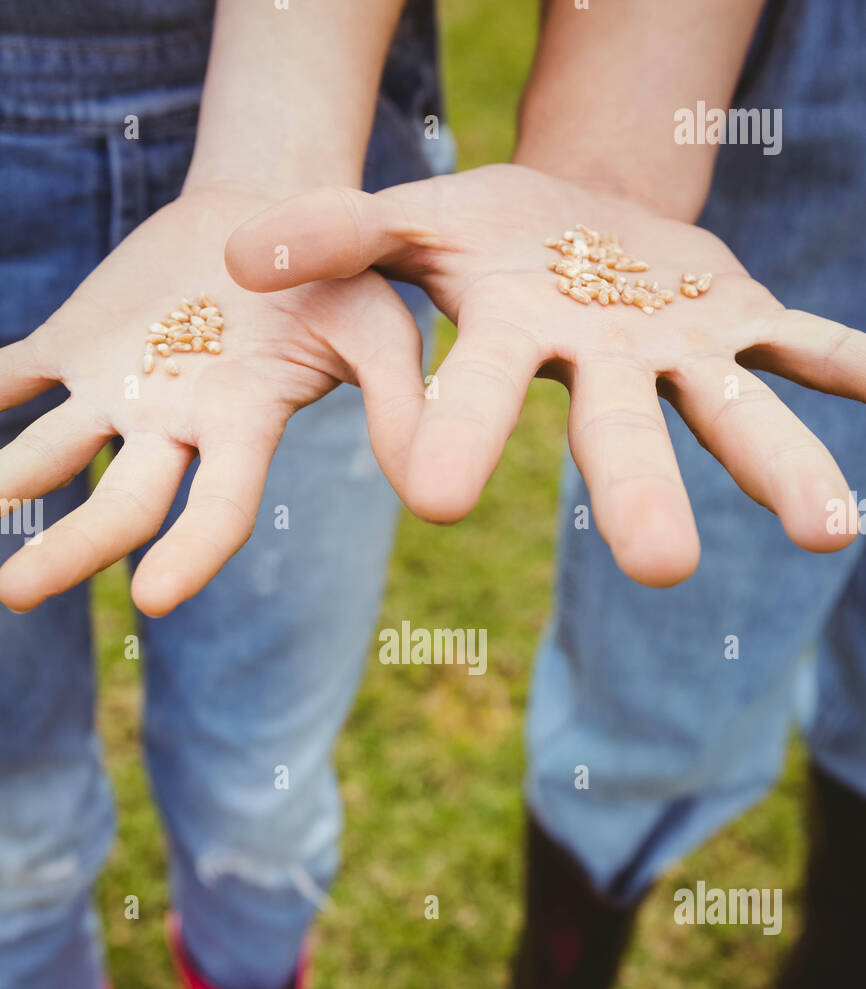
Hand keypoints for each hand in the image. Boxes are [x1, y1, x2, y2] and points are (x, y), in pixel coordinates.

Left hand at [0, 182, 424, 614]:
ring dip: (5, 487)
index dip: (191, 552)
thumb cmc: (339, 278)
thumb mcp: (378, 330)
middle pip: (118, 507)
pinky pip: (9, 376)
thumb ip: (398, 403)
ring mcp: (119, 389)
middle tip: (14, 594)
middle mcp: (174, 427)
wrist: (272, 215)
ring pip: (52, 456)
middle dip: (68, 550)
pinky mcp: (74, 343)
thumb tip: (439, 499)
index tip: (150, 601)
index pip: (219, 507)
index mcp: (243, 429)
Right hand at [227, 164, 865, 585]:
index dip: (461, 438)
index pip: (480, 398)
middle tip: (661, 565)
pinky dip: (850, 365)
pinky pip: (808, 346)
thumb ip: (337, 234)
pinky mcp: (742, 324)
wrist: (578, 220)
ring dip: (781, 469)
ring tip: (831, 531)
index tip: (439, 500)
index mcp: (515, 345)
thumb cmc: (487, 234)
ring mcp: (679, 353)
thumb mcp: (413, 218)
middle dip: (639, 495)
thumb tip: (240, 261)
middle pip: (620, 438)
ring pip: (732, 417)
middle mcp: (604, 370)